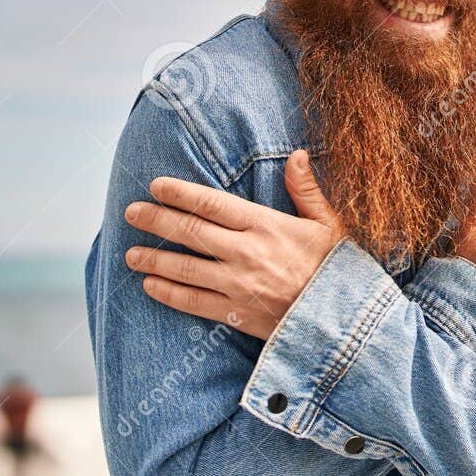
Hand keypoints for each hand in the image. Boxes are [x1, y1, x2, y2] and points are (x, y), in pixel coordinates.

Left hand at [123, 150, 344, 339]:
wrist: (345, 320)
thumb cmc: (338, 270)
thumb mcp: (331, 225)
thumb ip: (307, 190)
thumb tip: (297, 155)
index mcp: (267, 226)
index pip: (212, 204)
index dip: (180, 193)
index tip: (156, 186)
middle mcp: (247, 252)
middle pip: (190, 232)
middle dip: (156, 220)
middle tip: (131, 212)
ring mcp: (239, 285)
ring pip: (185, 268)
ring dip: (154, 259)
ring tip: (130, 254)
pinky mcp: (237, 313)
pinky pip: (193, 302)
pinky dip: (168, 293)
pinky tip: (151, 286)